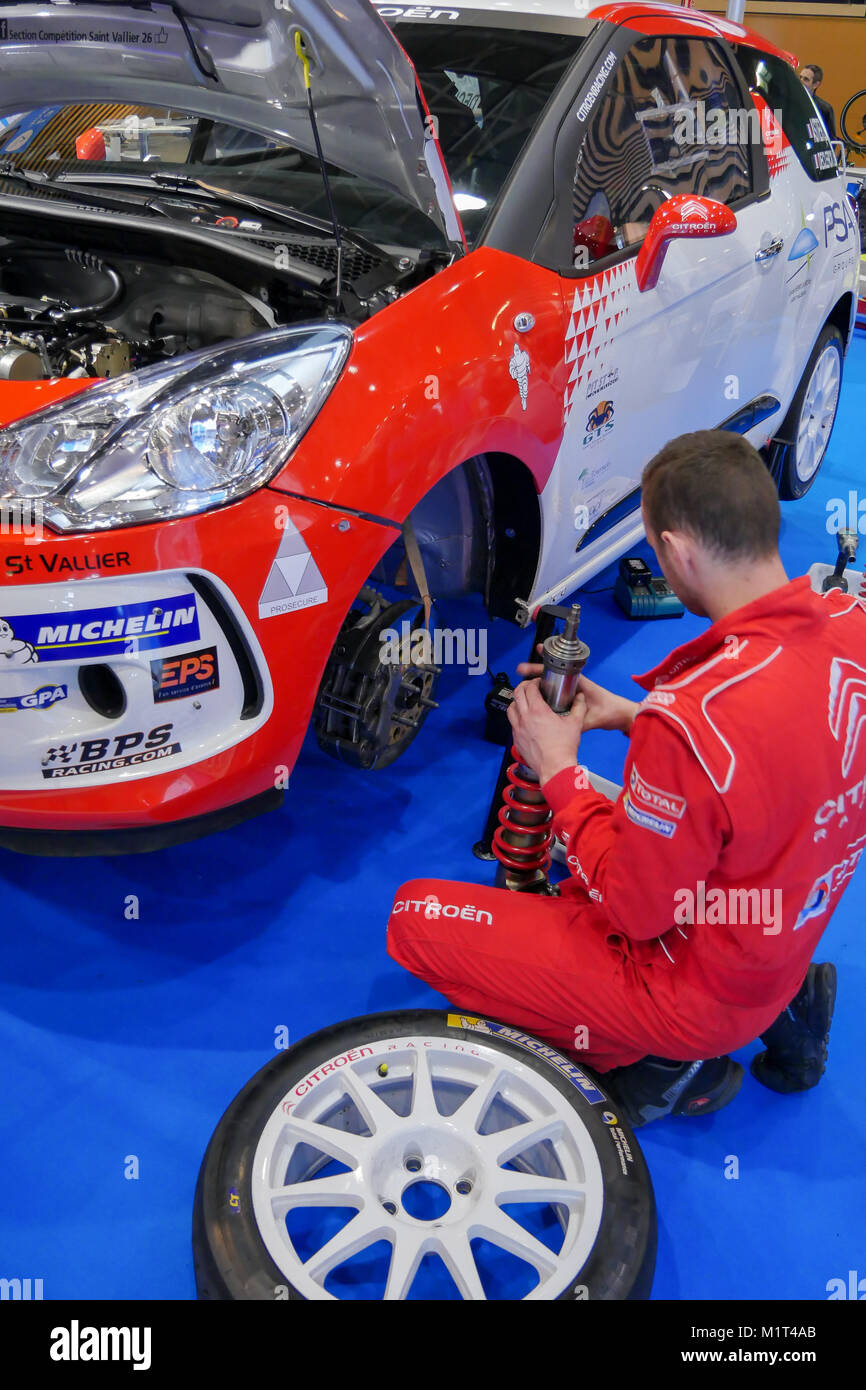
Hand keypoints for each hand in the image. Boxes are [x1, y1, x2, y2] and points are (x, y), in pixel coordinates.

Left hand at [507, 678, 586, 784]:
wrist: (555, 767)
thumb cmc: (563, 748)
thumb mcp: (575, 723)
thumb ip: (579, 707)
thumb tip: (580, 698)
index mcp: (537, 711)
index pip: (530, 688)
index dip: (534, 682)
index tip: (539, 682)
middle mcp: (524, 718)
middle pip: (517, 694)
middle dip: (523, 687)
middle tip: (530, 687)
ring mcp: (518, 729)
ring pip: (510, 708)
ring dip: (516, 701)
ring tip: (524, 701)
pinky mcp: (516, 739)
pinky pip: (512, 723)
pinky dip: (516, 717)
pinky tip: (525, 720)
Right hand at [516, 647, 637, 733]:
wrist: (618, 715)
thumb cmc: (608, 711)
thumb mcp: (590, 718)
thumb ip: (575, 723)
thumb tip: (560, 727)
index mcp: (577, 682)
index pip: (555, 670)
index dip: (540, 667)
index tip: (528, 664)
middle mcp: (573, 682)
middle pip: (549, 673)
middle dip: (534, 670)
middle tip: (520, 670)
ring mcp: (572, 689)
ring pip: (551, 680)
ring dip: (537, 679)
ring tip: (523, 681)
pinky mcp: (572, 696)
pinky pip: (555, 690)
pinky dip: (544, 689)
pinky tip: (535, 696)